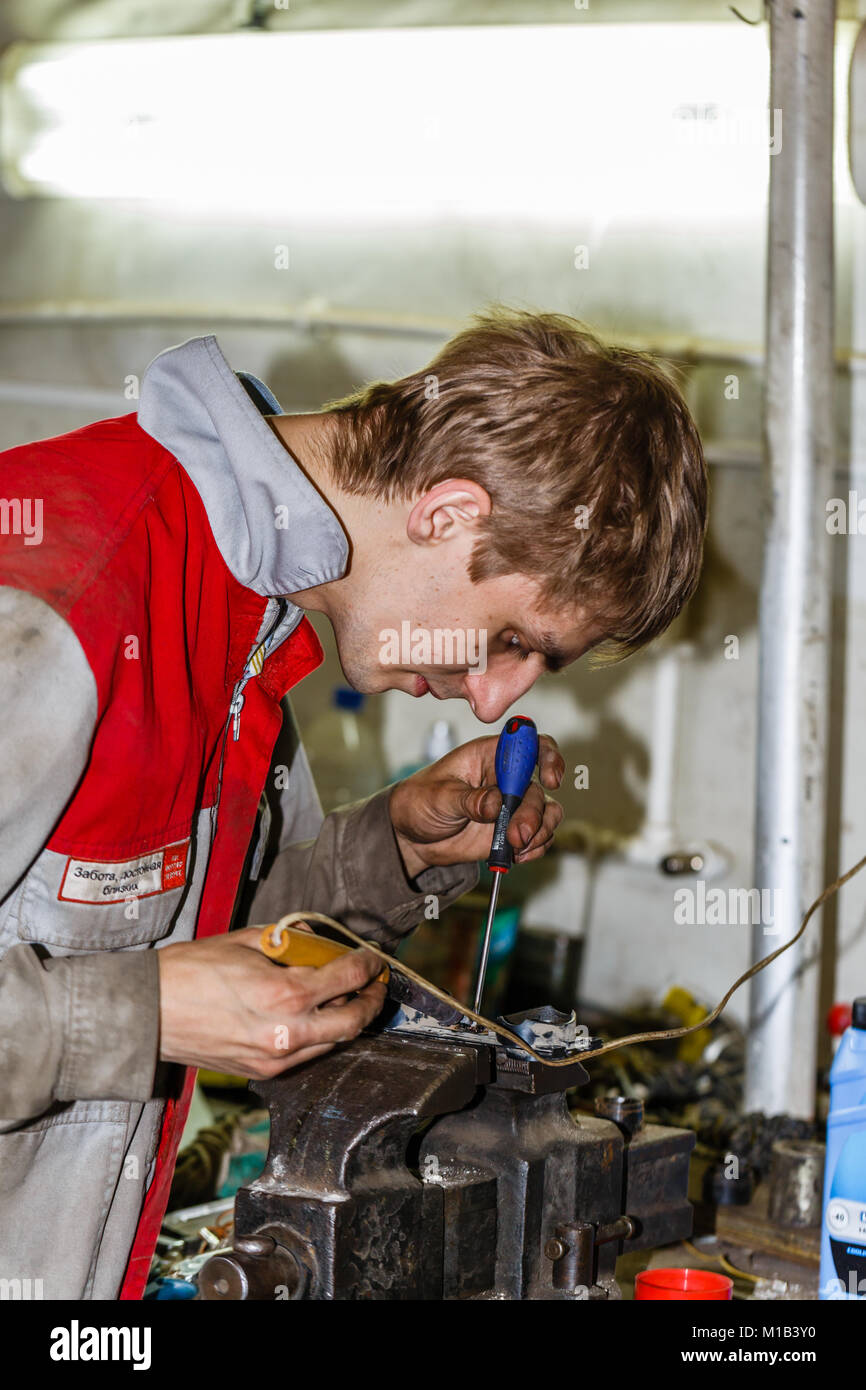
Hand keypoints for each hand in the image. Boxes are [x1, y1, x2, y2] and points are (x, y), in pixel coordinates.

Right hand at [157, 927, 386, 1078]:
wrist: (147, 1013)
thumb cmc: (189, 971)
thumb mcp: (245, 941)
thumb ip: (288, 942)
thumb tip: (315, 940)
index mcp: (285, 994)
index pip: (348, 978)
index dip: (368, 964)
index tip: (374, 957)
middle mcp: (288, 1032)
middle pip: (354, 1022)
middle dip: (371, 1000)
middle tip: (375, 984)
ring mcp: (276, 1058)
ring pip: (333, 1043)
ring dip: (348, 1021)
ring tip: (350, 999)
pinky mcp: (262, 1072)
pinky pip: (307, 1056)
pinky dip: (321, 1037)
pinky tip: (317, 1019)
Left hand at [389, 733, 564, 878]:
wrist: (412, 836)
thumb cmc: (420, 801)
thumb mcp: (439, 797)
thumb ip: (470, 800)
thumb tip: (497, 803)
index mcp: (490, 756)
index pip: (530, 744)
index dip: (547, 756)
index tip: (550, 780)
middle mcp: (507, 778)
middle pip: (538, 788)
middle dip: (533, 814)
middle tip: (517, 835)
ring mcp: (512, 805)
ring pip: (547, 812)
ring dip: (540, 832)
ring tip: (516, 847)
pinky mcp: (513, 830)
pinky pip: (540, 837)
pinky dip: (535, 847)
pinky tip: (516, 855)